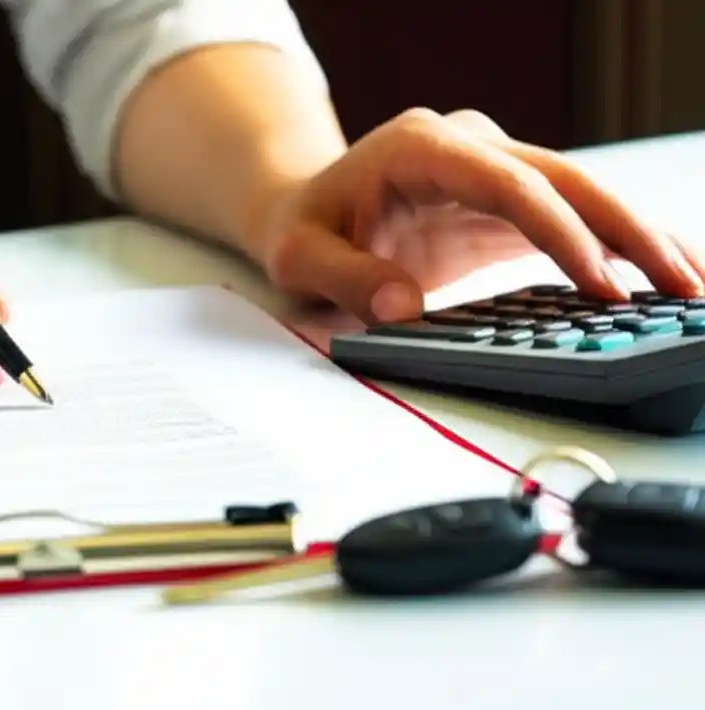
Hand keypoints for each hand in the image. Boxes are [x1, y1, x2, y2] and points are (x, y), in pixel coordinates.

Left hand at [248, 108, 704, 322]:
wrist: (303, 208)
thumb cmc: (302, 228)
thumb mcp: (301, 257)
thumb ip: (347, 278)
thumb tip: (404, 307)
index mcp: (422, 148)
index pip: (508, 185)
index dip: (560, 232)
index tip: (600, 282)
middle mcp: (468, 146)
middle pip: (565, 179)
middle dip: (628, 231)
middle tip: (681, 284)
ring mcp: (492, 169)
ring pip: (582, 195)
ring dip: (639, 238)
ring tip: (693, 286)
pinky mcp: (505, 201)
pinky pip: (571, 219)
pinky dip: (615, 247)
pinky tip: (657, 275)